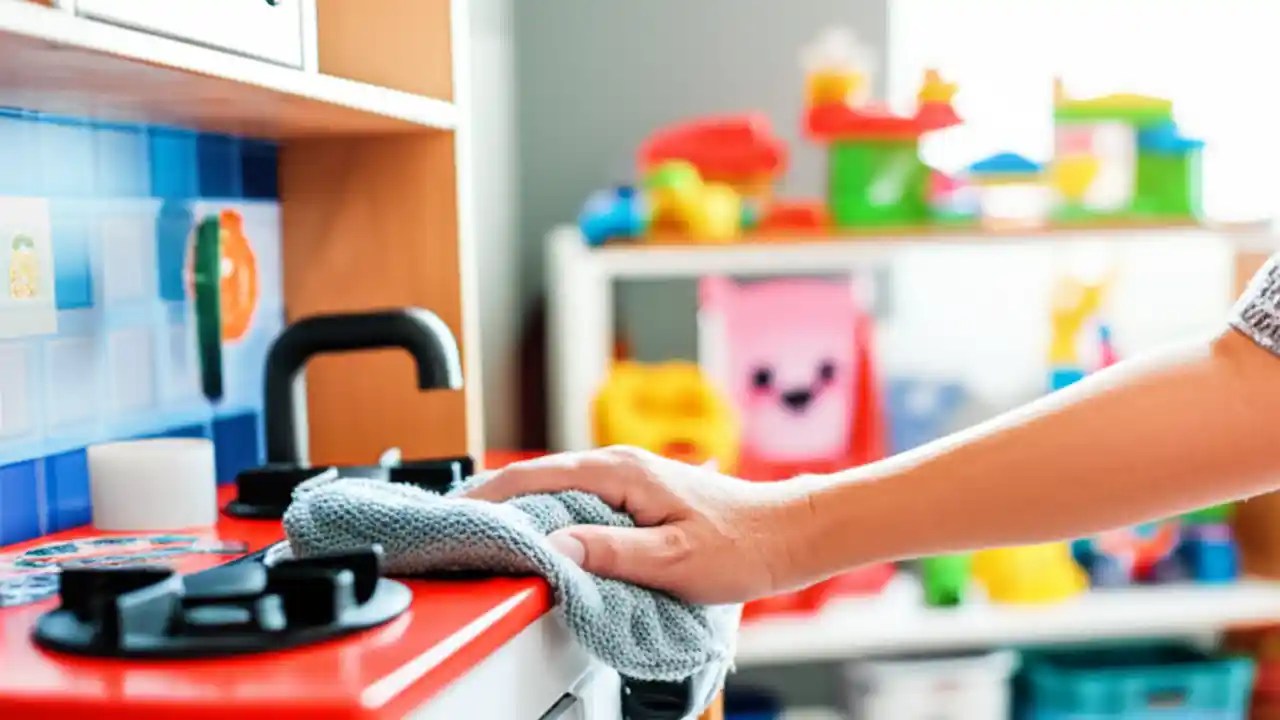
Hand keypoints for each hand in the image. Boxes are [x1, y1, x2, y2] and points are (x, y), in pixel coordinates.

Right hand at [464, 447, 819, 603]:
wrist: (786, 536)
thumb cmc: (740, 545)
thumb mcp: (672, 560)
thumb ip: (610, 552)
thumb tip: (555, 546)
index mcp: (622, 472)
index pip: (537, 475)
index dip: (492, 494)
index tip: (458, 512)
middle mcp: (620, 466)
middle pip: (539, 478)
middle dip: (497, 500)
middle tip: (461, 528)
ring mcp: (628, 478)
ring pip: (558, 489)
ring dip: (523, 509)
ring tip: (489, 535)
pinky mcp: (636, 496)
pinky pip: (579, 501)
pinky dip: (551, 516)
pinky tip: (540, 537)